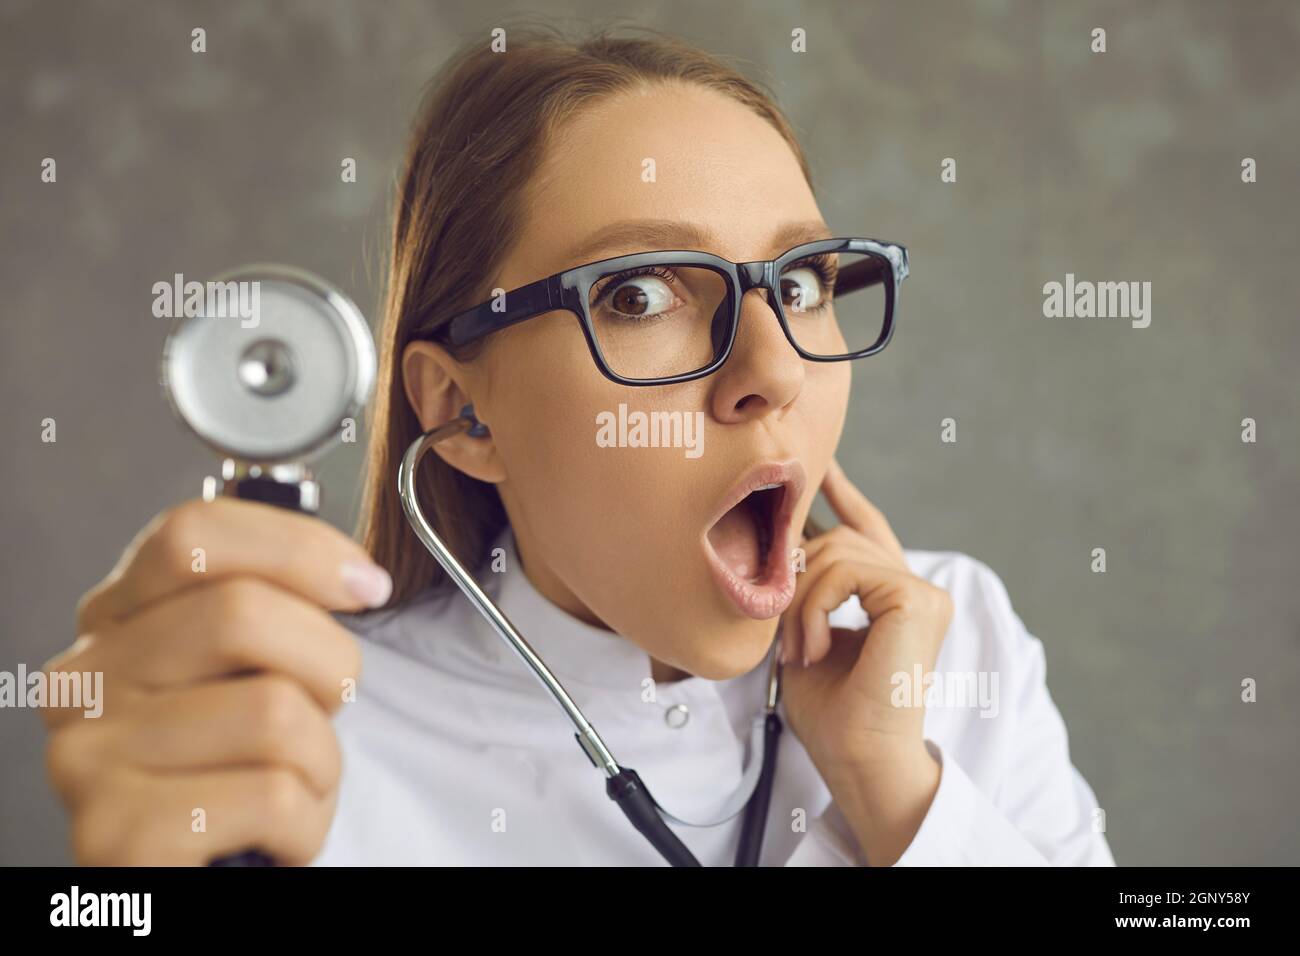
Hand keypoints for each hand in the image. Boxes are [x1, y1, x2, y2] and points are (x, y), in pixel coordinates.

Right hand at [40, 497, 388, 864]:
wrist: (204, 876)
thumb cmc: (235, 766)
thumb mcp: (244, 668)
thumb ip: (270, 601)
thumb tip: (355, 576)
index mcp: (116, 620)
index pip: (194, 533)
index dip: (300, 547)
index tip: (366, 585)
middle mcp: (84, 681)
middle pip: (243, 614)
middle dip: (329, 663)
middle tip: (326, 708)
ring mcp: (88, 759)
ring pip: (274, 712)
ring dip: (321, 758)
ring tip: (291, 782)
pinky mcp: (120, 837)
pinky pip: (273, 797)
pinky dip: (307, 821)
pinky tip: (276, 834)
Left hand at [779, 457, 954, 863]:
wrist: (858, 759)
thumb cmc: (832, 714)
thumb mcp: (805, 635)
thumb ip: (804, 591)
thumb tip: (780, 544)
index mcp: (890, 597)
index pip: (866, 529)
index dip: (843, 494)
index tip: (822, 465)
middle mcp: (914, 589)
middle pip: (838, 539)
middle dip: (796, 581)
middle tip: (785, 638)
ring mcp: (922, 591)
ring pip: (837, 552)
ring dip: (801, 602)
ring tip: (799, 650)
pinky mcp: (919, 599)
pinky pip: (845, 571)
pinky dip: (815, 608)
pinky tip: (813, 648)